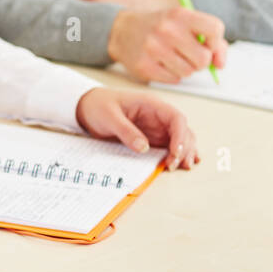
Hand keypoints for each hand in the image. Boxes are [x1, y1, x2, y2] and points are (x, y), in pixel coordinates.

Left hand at [76, 87, 199, 169]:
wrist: (87, 106)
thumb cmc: (98, 106)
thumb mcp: (108, 117)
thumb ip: (125, 131)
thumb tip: (144, 148)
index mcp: (151, 104)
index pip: (176, 118)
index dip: (180, 135)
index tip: (175, 152)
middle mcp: (158, 116)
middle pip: (182, 130)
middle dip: (182, 148)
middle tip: (172, 165)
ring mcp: (157, 127)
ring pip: (180, 139)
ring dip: (184, 152)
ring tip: (182, 167)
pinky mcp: (153, 137)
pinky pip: (170, 145)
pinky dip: (179, 153)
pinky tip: (185, 163)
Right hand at [108, 7, 227, 82]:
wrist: (121, 30)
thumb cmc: (159, 27)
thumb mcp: (183, 22)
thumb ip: (211, 39)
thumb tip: (220, 64)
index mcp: (179, 15)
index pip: (215, 29)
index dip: (216, 42)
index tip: (208, 45)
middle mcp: (166, 30)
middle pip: (203, 59)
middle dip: (200, 61)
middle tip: (189, 55)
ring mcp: (153, 48)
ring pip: (189, 72)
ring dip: (185, 68)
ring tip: (172, 58)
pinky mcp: (144, 65)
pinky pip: (174, 79)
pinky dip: (171, 74)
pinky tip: (161, 63)